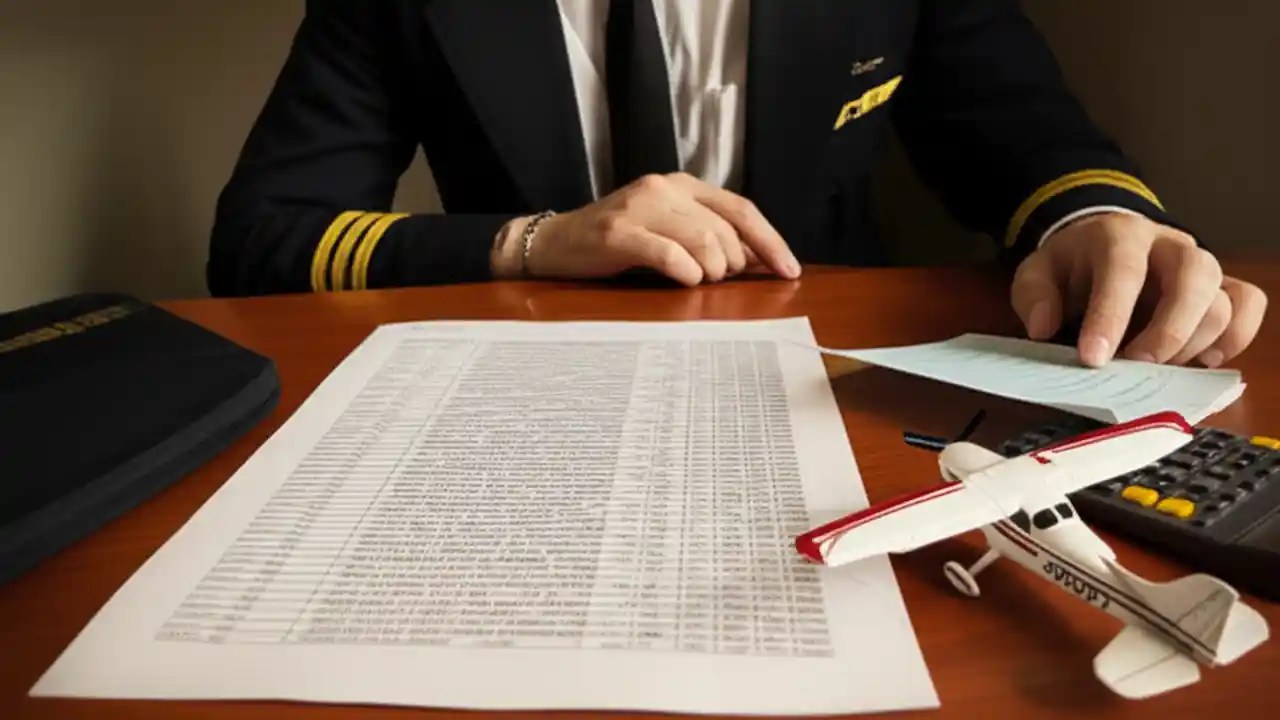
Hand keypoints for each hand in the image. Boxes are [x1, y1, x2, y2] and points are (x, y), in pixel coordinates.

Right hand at [490, 173, 800, 284]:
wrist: (555, 243)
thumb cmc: (617, 244)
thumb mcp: (667, 231)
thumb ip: (709, 238)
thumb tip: (758, 261)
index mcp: (683, 185)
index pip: (742, 209)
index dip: (770, 241)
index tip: (789, 271)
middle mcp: (665, 188)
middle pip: (726, 230)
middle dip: (732, 265)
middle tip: (714, 280)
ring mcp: (641, 206)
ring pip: (704, 242)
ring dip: (709, 272)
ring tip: (695, 281)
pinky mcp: (620, 231)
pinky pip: (669, 255)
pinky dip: (685, 274)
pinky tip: (682, 281)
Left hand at [1011, 212, 1266, 367]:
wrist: (1103, 244)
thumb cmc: (1072, 265)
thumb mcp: (1037, 273)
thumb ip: (1034, 296)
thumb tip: (1043, 327)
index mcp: (1119, 235)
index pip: (1123, 270)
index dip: (1110, 317)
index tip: (1092, 358)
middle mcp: (1169, 245)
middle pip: (1193, 277)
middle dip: (1167, 330)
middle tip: (1136, 366)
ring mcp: (1201, 265)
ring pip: (1223, 299)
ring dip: (1193, 343)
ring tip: (1156, 369)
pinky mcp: (1221, 287)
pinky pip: (1249, 305)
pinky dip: (1235, 337)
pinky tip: (1202, 361)